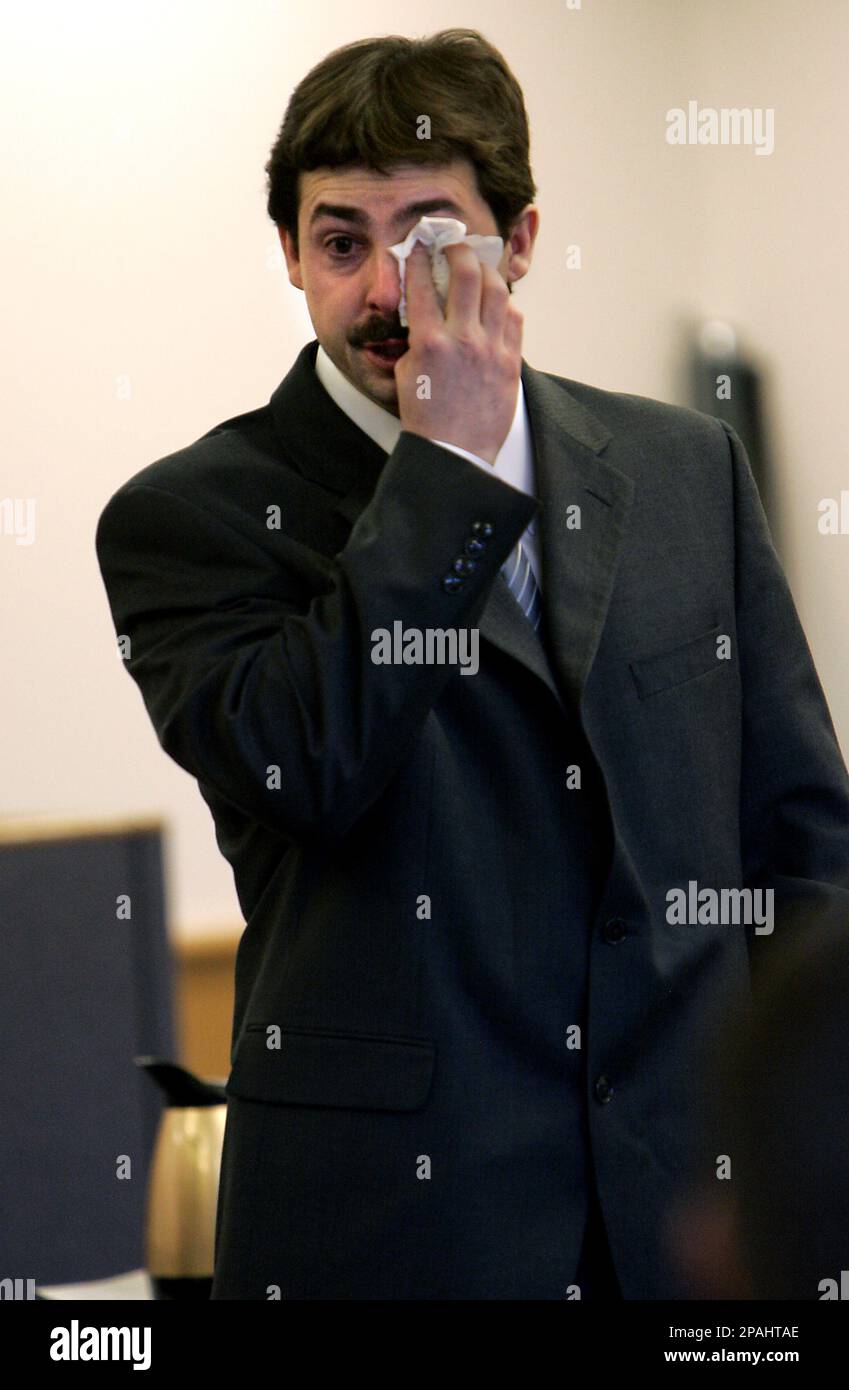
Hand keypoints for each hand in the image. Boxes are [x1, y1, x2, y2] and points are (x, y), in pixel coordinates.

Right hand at [394, 241, 521, 465]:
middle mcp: (463, 340)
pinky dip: (505, 306)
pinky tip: (497, 306)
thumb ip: (416, 339)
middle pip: (468, 274)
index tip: (420, 245)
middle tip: (455, 247)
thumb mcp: (406, 373)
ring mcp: (491, 350)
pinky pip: (514, 320)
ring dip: (487, 272)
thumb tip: (425, 314)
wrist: (455, 453)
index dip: (419, 258)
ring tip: (479, 268)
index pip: (422, 285)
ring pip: (497, 290)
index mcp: (429, 343)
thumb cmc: (427, 418)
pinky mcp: (511, 363)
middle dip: (460, 251)